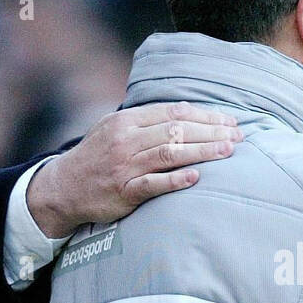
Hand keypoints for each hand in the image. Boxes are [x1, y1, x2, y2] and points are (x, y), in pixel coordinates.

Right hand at [27, 103, 244, 237]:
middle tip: (238, 136)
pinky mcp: (124, 192)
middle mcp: (126, 140)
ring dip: (202, 151)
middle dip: (211, 131)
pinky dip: (175, 180)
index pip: (174, 113)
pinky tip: (196, 177)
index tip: (230, 121)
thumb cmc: (98, 157)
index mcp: (127, 121)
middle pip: (176, 131)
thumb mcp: (116, 129)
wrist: (64, 187)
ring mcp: (125, 166)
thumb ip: (148, 121)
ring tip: (228, 150)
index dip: (205, 115)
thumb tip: (187, 111)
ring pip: (169, 154)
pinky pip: (152, 184)